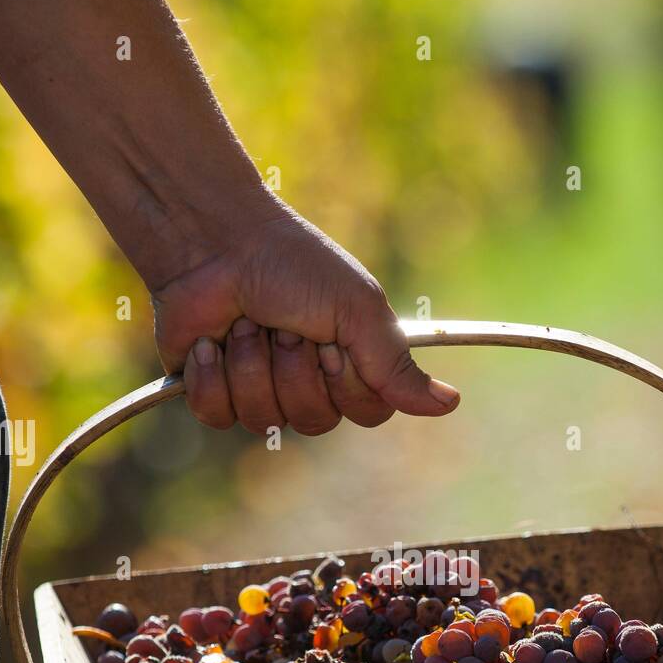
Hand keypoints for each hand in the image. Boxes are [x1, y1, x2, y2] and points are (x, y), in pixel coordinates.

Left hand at [152, 201, 458, 434]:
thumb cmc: (292, 264)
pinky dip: (213, 374)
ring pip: (263, 420)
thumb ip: (397, 364)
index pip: (366, 412)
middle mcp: (308, 384)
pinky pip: (217, 416)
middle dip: (296, 368)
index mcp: (350, 365)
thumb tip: (452, 403)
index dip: (347, 382)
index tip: (332, 340)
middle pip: (314, 422)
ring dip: (252, 364)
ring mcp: (258, 391)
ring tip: (246, 322)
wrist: (214, 241)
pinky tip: (210, 341)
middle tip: (285, 324)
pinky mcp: (211, 392)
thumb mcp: (357, 309)